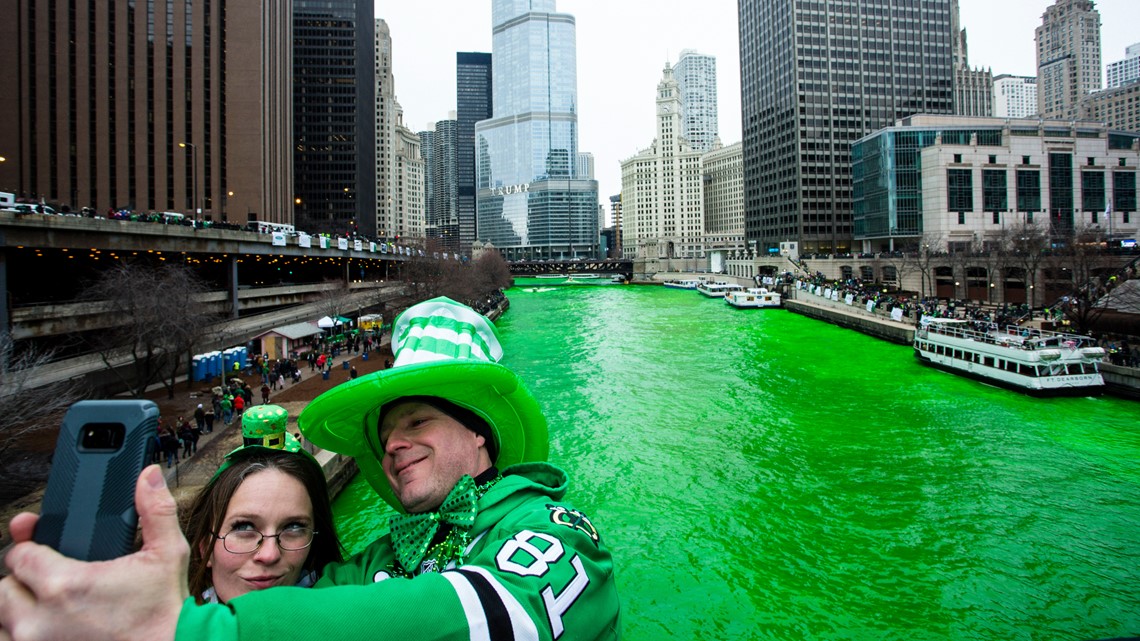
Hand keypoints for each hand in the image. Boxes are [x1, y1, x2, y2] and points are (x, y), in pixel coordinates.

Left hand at [0, 465, 189, 640]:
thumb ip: (154, 510)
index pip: (18, 556)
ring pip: (3, 620)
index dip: (29, 546)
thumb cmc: (165, 613)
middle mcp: (40, 619)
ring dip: (17, 610)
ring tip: (44, 606)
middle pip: (3, 589)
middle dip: (22, 581)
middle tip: (48, 579)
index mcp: (66, 585)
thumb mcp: (167, 553)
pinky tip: (46, 628)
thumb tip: (148, 477)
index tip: (36, 544)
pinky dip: (21, 634)